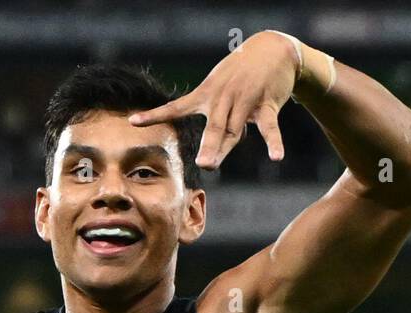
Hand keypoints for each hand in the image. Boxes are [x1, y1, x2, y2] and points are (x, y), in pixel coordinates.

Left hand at [127, 31, 298, 169]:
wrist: (272, 49)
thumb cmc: (241, 75)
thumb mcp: (222, 92)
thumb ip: (220, 124)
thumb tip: (215, 152)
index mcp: (207, 95)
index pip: (177, 108)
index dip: (155, 115)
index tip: (133, 122)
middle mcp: (223, 98)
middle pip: (213, 128)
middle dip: (205, 146)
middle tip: (198, 165)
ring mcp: (245, 101)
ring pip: (234, 129)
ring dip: (223, 147)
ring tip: (210, 165)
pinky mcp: (266, 104)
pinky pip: (269, 126)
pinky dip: (274, 142)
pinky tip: (277, 157)